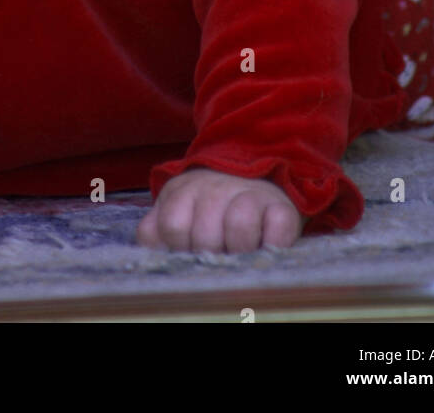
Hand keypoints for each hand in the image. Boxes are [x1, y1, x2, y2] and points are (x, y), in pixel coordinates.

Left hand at [136, 167, 303, 253]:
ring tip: (238, 255)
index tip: (188, 252)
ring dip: (239, 249)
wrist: (253, 177)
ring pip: (240, 224)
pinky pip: (278, 227)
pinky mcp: (282, 206)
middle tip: (215, 256)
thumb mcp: (176, 209)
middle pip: (206, 234)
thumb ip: (156, 228)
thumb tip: (152, 245)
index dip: (179, 248)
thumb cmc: (207, 207)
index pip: (173, 226)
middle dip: (209, 254)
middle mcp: (216, 188)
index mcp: (184, 190)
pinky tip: (265, 247)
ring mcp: (250, 194)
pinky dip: (274, 244)